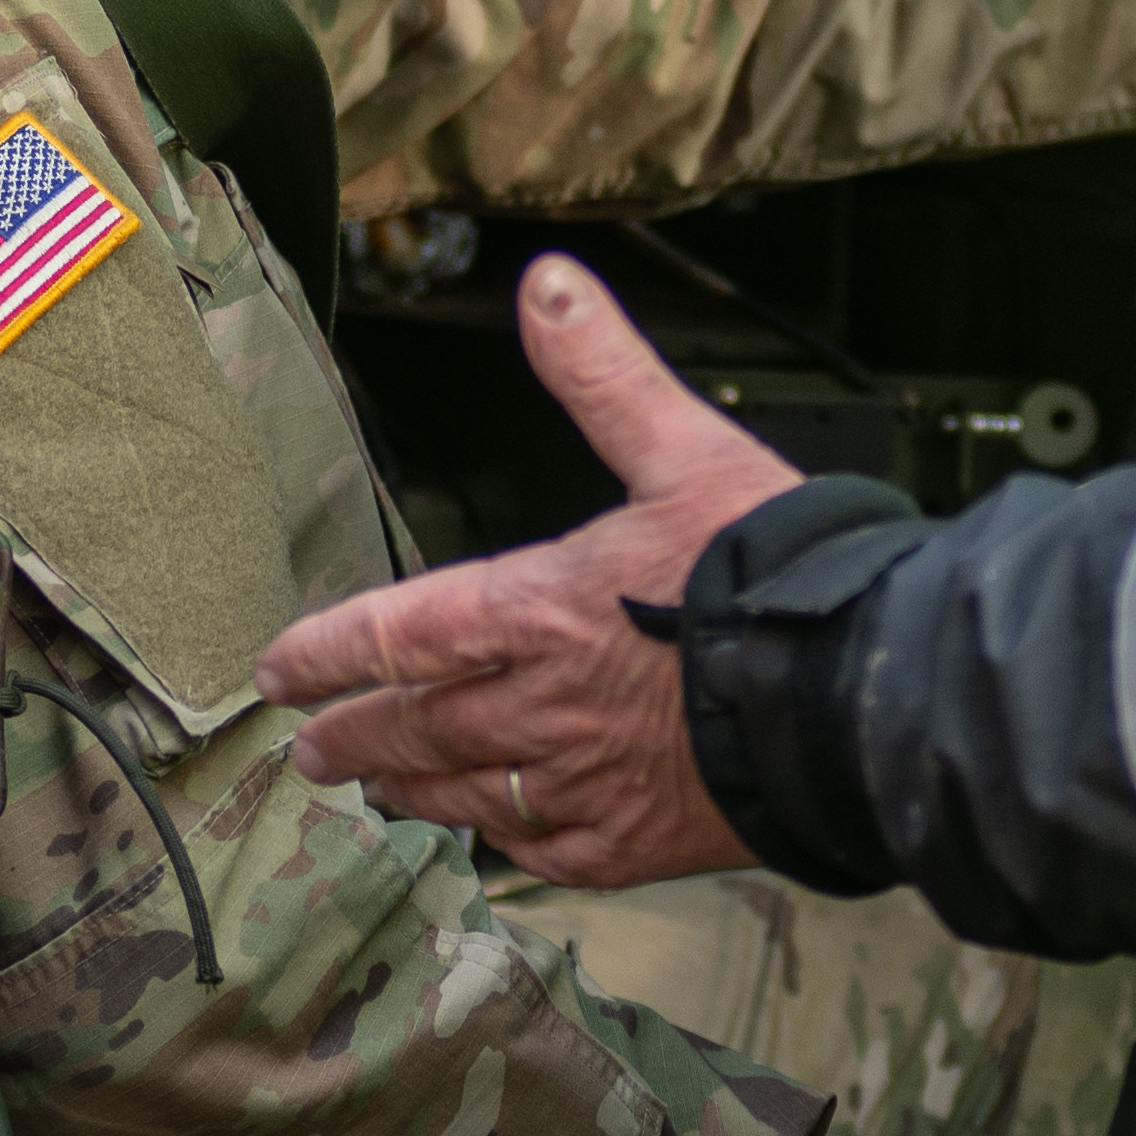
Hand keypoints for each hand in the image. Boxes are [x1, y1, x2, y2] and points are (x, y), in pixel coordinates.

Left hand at [260, 254, 796, 884]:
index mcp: (537, 609)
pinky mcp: (634, 840)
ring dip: (410, 789)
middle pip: (415, 727)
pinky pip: (542, 848)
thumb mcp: (685, 449)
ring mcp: (583, 782)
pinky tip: (492, 834)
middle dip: (355, 734)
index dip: (328, 652)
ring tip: (376, 791)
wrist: (857, 695)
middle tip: (310, 747)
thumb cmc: (771, 569)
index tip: (279, 669)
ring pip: (466, 793)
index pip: (397, 634)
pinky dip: (503, 840)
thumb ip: (604, 374)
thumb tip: (547, 287)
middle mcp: (538, 705)